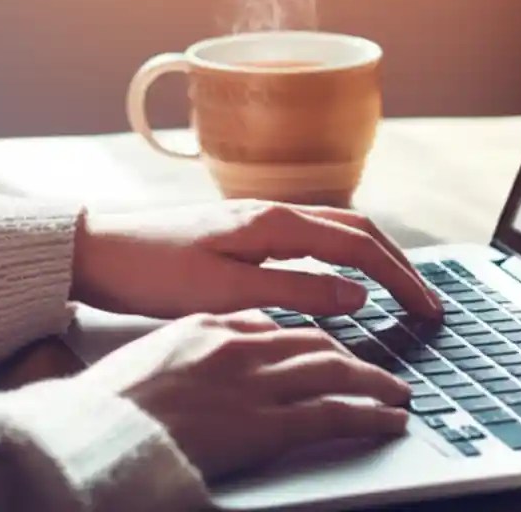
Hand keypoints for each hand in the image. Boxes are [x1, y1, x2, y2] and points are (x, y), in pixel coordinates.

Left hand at [72, 200, 441, 319]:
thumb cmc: (150, 270)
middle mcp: (275, 213)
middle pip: (359, 230)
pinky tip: (346, 276)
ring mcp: (261, 219)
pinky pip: (315, 237)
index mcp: (275, 223)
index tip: (426, 307)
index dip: (400, 278)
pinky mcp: (246, 232)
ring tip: (400, 287)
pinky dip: (346, 255)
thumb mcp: (224, 291)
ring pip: (339, 230)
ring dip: (376, 257)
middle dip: (400, 264)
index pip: (359, 246)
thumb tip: (357, 294)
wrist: (93, 247)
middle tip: (427, 302)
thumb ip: (294, 291)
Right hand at [79, 310, 410, 481]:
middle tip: (379, 368)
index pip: (277, 326)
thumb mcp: (151, 355)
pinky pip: (332, 414)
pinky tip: (390, 418)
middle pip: (315, 341)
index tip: (330, 350)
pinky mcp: (263, 425)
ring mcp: (253, 383)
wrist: (89, 435)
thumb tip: (222, 346)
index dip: (311, 339)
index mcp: (210, 324)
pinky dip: (369, 415)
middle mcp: (238, 345)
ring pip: (334, 370)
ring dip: (373, 380)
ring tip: (397, 391)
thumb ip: (193, 345)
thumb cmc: (106, 404)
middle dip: (355, 353)